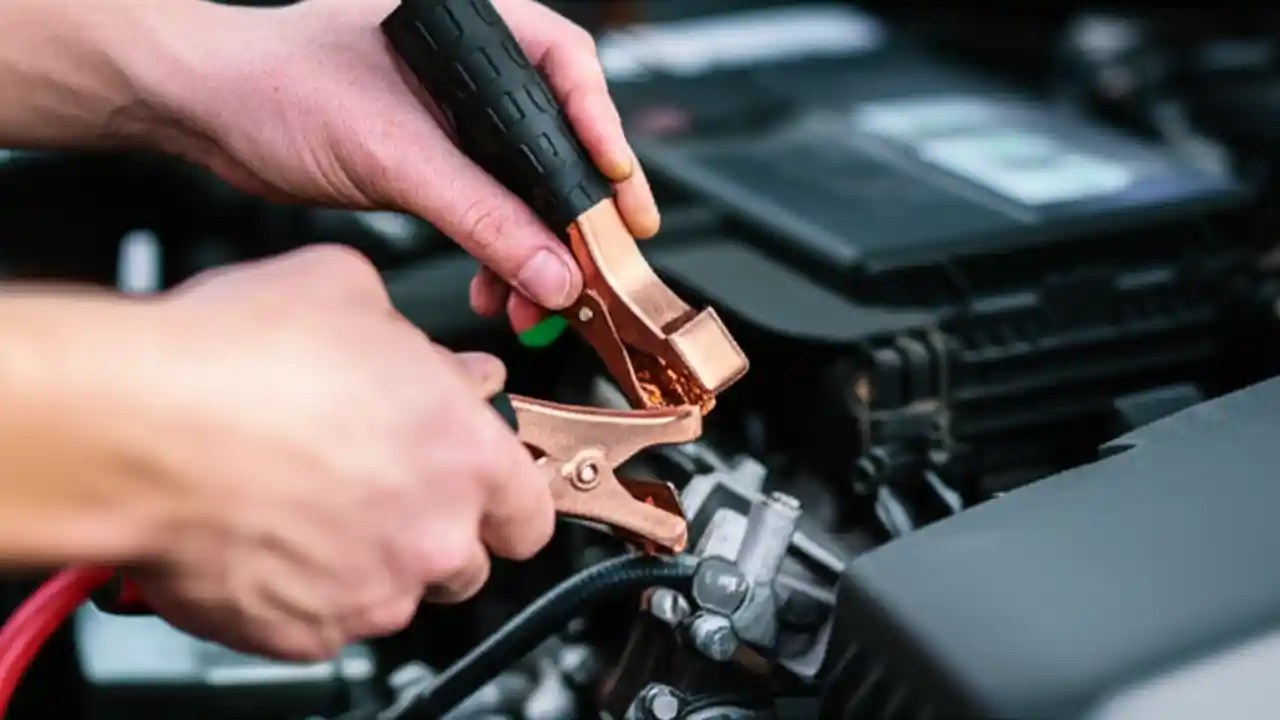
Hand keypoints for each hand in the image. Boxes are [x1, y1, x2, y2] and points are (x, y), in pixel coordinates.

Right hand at [126, 245, 553, 660]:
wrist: (133, 428)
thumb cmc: (233, 359)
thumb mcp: (348, 293)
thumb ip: (418, 342)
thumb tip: (442, 363)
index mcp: (467, 452)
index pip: (533, 509)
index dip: (507, 497)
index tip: (485, 490)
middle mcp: (435, 533)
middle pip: (470, 559)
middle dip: (436, 527)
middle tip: (381, 486)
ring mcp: (372, 592)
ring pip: (398, 593)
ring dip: (373, 559)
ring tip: (311, 504)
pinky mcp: (305, 634)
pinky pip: (328, 622)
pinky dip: (307, 592)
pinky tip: (270, 535)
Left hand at [140, 0, 658, 331]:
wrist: (208, 111)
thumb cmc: (277, 81)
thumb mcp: (394, 154)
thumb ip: (482, 217)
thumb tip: (550, 268)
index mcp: (475, 30)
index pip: (569, 71)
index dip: (602, 133)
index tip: (620, 191)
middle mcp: (473, 72)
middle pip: (558, 141)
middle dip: (578, 211)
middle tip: (605, 258)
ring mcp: (454, 119)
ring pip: (524, 186)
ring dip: (538, 247)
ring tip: (543, 297)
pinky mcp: (433, 161)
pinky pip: (489, 210)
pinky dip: (499, 253)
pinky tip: (498, 287)